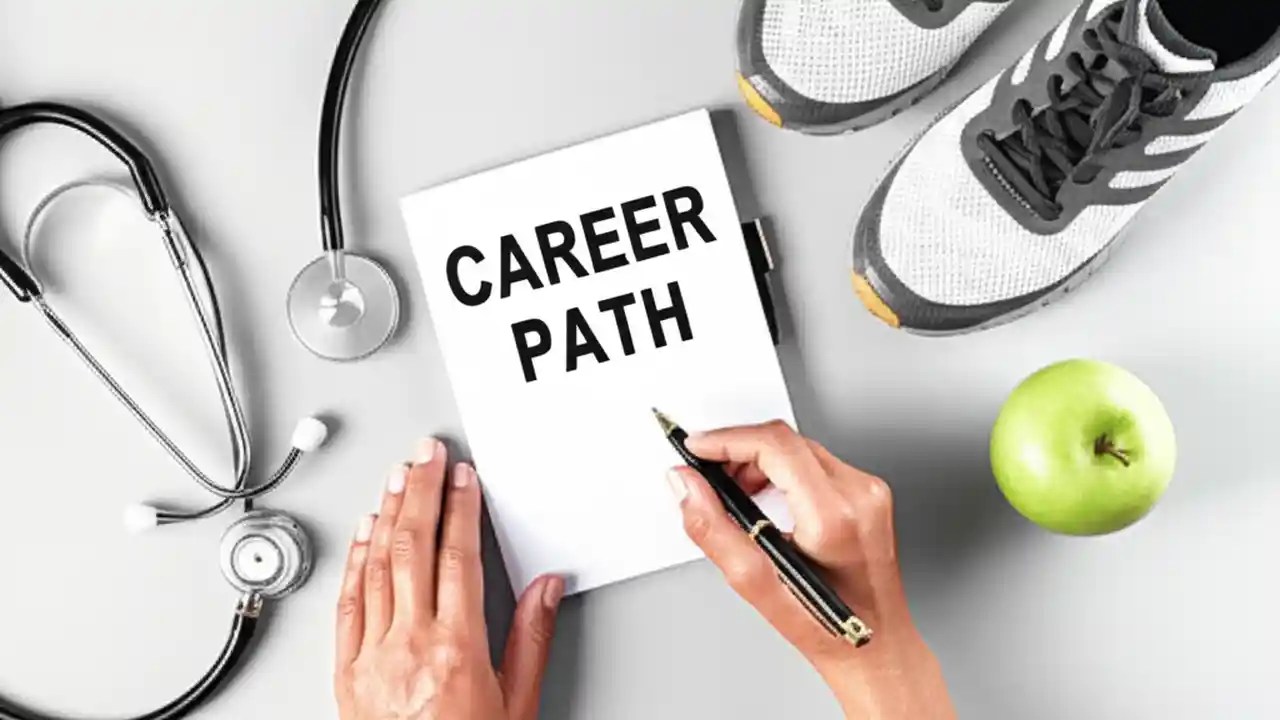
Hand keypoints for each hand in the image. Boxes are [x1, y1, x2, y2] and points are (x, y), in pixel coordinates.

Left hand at [335, 437, 564, 719]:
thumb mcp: (516, 705)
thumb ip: (530, 640)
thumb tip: (545, 588)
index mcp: (456, 649)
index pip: (457, 556)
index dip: (460, 507)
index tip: (462, 477)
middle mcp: (408, 645)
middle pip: (412, 547)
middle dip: (420, 491)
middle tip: (425, 454)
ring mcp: (371, 656)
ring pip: (376, 566)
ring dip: (387, 514)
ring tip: (396, 477)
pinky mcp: (345, 671)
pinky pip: (348, 602)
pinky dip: (355, 561)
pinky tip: (363, 533)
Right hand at [668, 421, 954, 719]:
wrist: (876, 648)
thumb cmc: (826, 628)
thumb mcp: (756, 586)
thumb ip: (714, 530)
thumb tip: (686, 486)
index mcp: (834, 518)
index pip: (775, 446)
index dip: (727, 439)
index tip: (696, 447)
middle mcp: (858, 496)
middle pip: (786, 441)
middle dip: (738, 450)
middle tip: (708, 475)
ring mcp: (869, 492)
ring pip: (799, 448)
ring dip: (759, 461)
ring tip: (734, 493)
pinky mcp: (869, 494)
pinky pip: (815, 463)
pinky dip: (782, 471)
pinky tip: (764, 497)